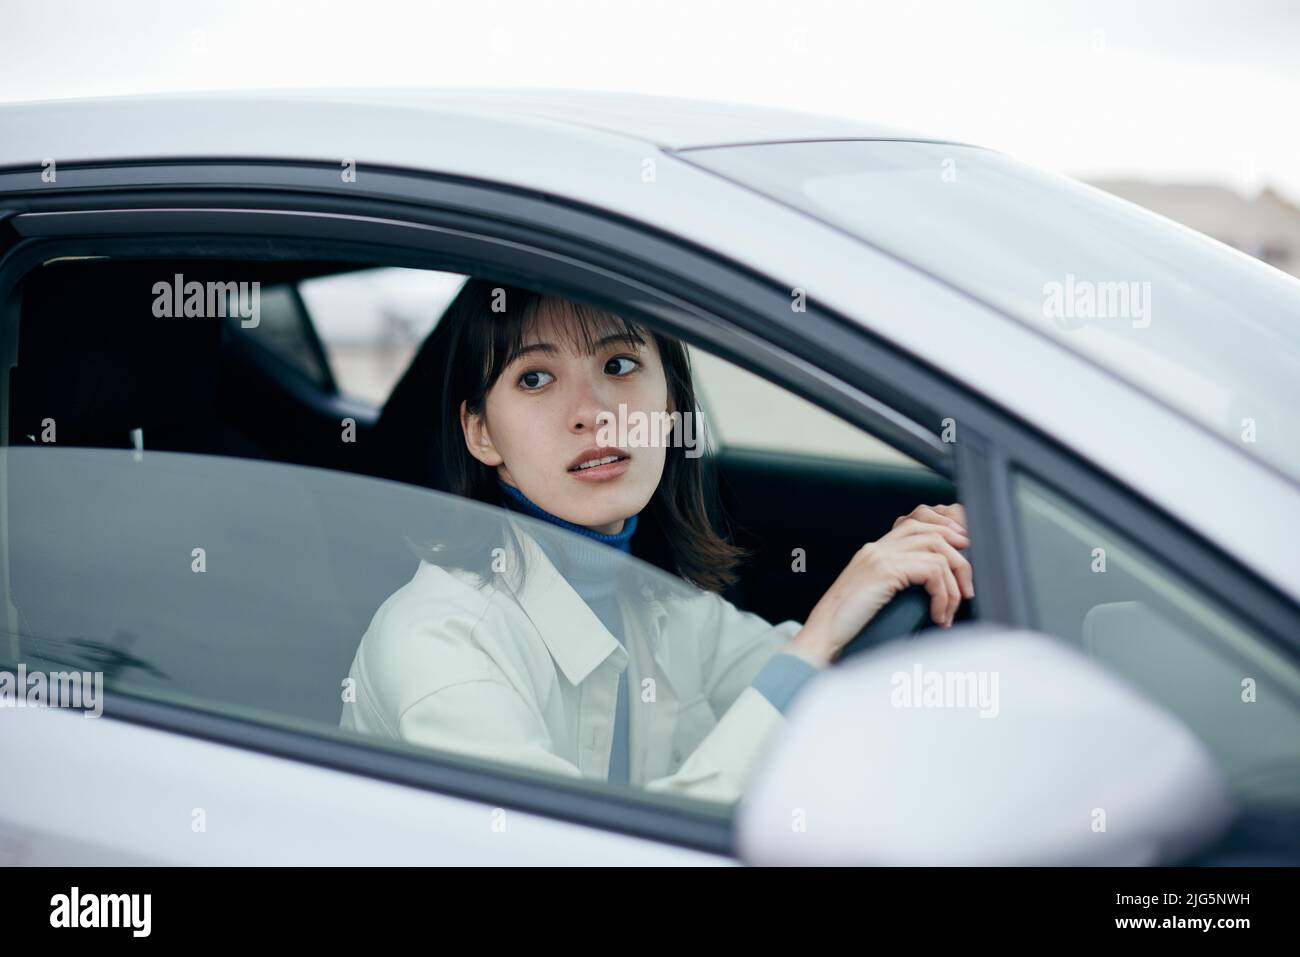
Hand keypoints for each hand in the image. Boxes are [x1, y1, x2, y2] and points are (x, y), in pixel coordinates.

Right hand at [792, 503, 974, 663]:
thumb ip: (897, 583)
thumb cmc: (847, 625)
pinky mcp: (886, 571)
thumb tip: (932, 587)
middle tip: (968, 587)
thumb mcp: (874, 596)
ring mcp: (881, 556)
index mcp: (874, 551)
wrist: (823, 634)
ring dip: (954, 584)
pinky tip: (939, 615)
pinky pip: (932, 571)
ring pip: (938, 551)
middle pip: (933, 532)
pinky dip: (943, 594)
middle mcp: (878, 548)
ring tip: (951, 610)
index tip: (964, 556)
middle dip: (960, 558)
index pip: (917, 524)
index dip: (946, 534)